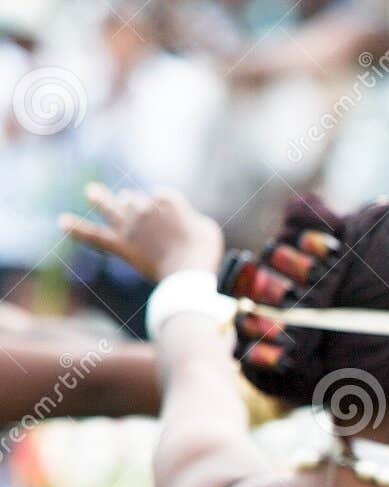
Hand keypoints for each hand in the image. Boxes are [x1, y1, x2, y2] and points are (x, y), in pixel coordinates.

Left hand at [59, 184, 222, 283]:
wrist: (187, 274)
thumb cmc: (204, 251)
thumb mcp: (208, 229)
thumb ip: (193, 219)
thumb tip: (186, 222)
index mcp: (166, 200)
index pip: (162, 198)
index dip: (169, 211)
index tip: (178, 226)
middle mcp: (144, 208)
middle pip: (135, 200)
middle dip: (133, 202)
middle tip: (130, 200)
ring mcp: (129, 226)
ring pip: (111, 208)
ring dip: (100, 199)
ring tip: (91, 192)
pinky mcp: (120, 245)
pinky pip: (95, 236)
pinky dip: (78, 229)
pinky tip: (62, 222)